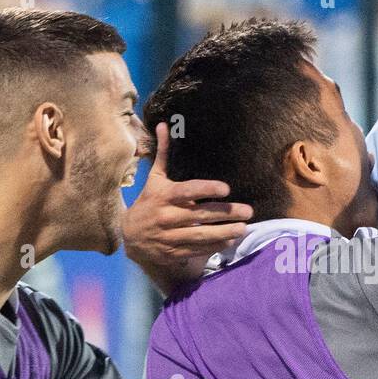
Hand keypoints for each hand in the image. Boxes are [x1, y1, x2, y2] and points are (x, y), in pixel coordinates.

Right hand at [122, 123, 252, 293]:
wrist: (129, 235)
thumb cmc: (148, 202)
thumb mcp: (154, 179)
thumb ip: (163, 154)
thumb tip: (164, 125)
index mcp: (163, 196)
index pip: (187, 191)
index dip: (206, 189)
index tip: (226, 189)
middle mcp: (166, 216)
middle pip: (199, 215)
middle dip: (225, 213)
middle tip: (248, 210)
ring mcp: (169, 237)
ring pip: (200, 235)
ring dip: (224, 232)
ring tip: (243, 227)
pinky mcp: (173, 253)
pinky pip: (197, 250)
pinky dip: (214, 246)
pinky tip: (230, 240)